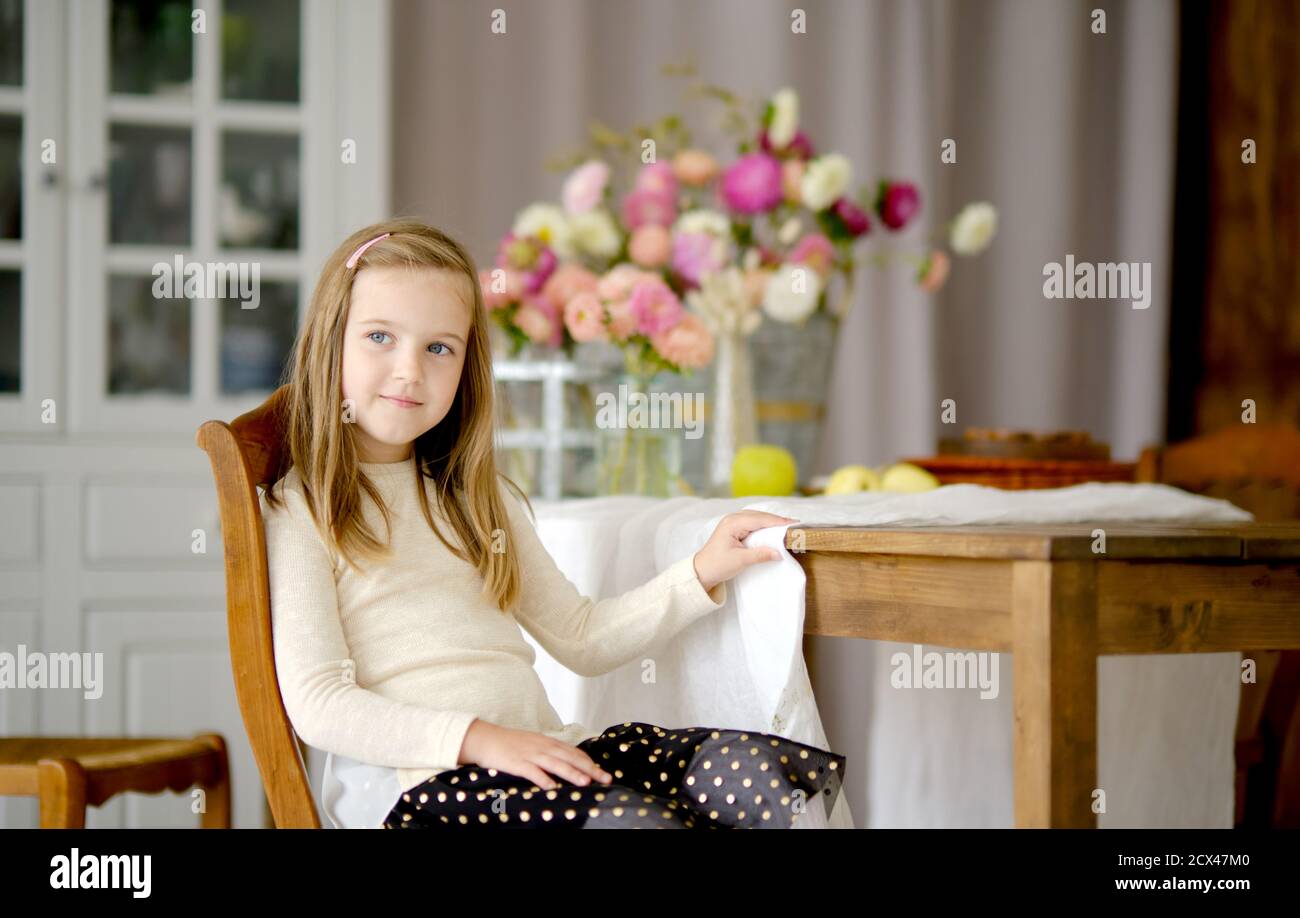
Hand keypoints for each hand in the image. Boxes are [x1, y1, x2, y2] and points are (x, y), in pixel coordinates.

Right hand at [457, 719, 612, 790]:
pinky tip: (552, 787)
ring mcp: (530, 754)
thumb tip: (567, 763)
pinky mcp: (517, 763)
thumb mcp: (534, 744)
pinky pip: (532, 772)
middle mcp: (543, 747)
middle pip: (570, 758)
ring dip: (572, 773)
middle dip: (590, 769)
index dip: (589, 762)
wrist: (486, 738)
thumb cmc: (511, 743)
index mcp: (548, 742)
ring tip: (585, 782)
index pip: (574, 752)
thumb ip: (550, 752)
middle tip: (605, 778)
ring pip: (556, 764)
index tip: (603, 771)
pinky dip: (543, 779)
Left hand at [692, 510, 798, 592]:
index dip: (778, 521)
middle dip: (776, 520)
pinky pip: (752, 523)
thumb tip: (779, 553)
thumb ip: (760, 555)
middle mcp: (733, 519)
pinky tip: (772, 530)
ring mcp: (733, 522)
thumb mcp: (740, 561)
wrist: (701, 572)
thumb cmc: (717, 565)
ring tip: (787, 526)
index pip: (760, 519)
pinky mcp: (734, 529)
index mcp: (733, 523)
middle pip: (759, 516)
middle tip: (795, 525)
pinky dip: (764, 525)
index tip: (794, 523)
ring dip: (771, 522)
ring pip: (756, 518)